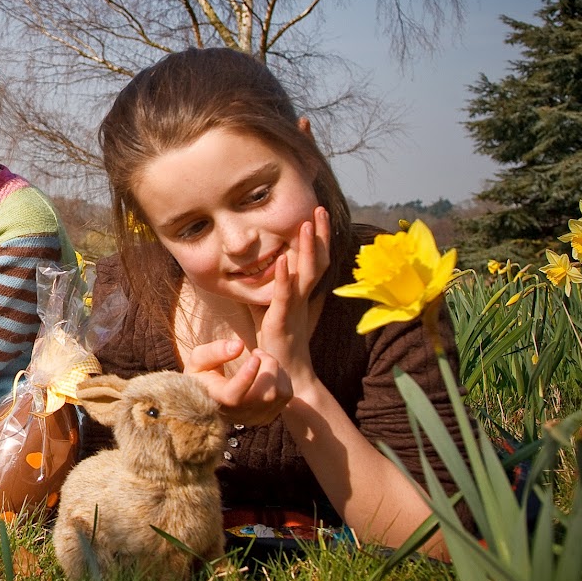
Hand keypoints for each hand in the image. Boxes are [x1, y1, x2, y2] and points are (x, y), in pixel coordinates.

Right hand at [182, 336, 292, 426]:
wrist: (210, 397)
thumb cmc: (203, 375)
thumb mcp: (199, 360)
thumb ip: (214, 351)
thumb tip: (239, 346)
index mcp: (216, 401)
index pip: (233, 398)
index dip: (246, 378)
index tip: (253, 357)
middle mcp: (237, 415)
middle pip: (264, 394)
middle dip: (267, 364)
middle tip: (256, 352)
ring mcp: (255, 418)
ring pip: (278, 393)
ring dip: (275, 369)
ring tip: (261, 359)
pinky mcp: (269, 416)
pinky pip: (286, 394)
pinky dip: (282, 377)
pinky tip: (267, 371)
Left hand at [252, 206, 329, 381]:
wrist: (286, 372)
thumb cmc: (277, 339)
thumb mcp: (274, 305)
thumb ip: (272, 286)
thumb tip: (262, 265)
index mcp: (302, 292)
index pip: (315, 259)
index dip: (318, 237)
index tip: (316, 212)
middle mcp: (303, 297)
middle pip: (318, 260)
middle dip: (318, 234)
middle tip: (319, 208)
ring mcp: (294, 307)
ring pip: (306, 274)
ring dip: (305, 249)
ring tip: (305, 224)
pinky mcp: (280, 319)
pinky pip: (284, 296)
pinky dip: (284, 278)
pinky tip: (282, 261)